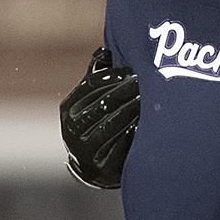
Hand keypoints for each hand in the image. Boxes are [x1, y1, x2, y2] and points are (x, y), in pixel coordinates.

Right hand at [60, 46, 140, 189]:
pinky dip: (136, 134)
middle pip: (103, 103)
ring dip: (133, 110)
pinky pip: (122, 147)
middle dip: (127, 90)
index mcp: (67, 109)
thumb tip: (106, 50)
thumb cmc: (97, 123)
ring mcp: (85, 151)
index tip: (133, 69)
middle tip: (148, 81)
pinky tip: (150, 124)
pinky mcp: (102, 168)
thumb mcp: (90, 101)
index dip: (113, 75)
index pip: (90, 85)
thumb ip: (96, 76)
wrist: (93, 167)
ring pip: (112, 125)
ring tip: (152, 99)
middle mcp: (71, 130)